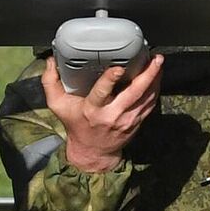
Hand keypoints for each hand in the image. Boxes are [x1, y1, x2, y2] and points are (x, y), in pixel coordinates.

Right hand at [43, 54, 164, 173]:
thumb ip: (51, 83)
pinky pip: (150, 103)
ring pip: (146, 97)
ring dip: (155, 79)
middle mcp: (112, 115)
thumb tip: (51, 61)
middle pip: (134, 93)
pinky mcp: (137, 122)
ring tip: (158, 61)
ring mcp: (127, 120)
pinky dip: (155, 88)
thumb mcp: (58, 106)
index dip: (111, 80)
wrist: (93, 152)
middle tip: (154, 58)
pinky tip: (158, 75)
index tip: (119, 68)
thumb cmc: (76, 125)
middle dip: (147, 75)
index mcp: (92, 110)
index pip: (102, 93)